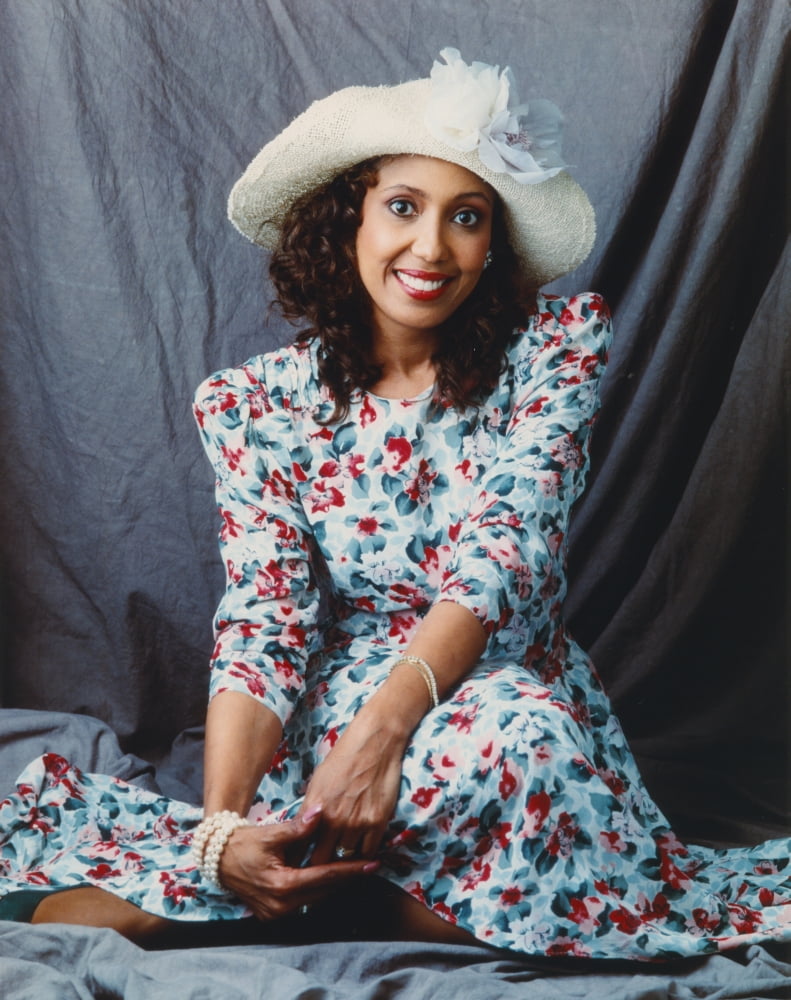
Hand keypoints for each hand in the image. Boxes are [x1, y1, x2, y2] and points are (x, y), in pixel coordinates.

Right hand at [218, 807, 376, 920]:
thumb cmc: (245, 843)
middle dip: (347, 879)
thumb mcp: (271, 833)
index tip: (372, 864)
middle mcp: (280, 906)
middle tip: (370, 865)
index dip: (349, 870)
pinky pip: (303, 903)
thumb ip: (298, 827)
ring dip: (334, 885)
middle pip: (323, 892)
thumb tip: (321, 811)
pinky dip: (317, 890)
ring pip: (315, 899)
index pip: (324, 877)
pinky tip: (330, 877)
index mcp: (282, 885)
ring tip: (356, 870)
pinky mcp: (273, 914)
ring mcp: (276, 914)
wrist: (218, 860)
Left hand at [300, 703, 407, 863]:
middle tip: (315, 877)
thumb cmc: (344, 757)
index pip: (300, 846)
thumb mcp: (318, 781)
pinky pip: (367, 852)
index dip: (297, 860)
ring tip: (337, 870)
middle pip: (320, 860)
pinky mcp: (377, 823)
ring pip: (345, 860)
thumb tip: (302, 830)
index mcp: (315, 808)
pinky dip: (362, 857)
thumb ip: (310, 809)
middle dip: (316, 869)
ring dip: (340, 865)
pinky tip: (358, 855)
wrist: (374, 743)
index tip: (295, 869)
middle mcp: (334, 819)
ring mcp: (357, 822)